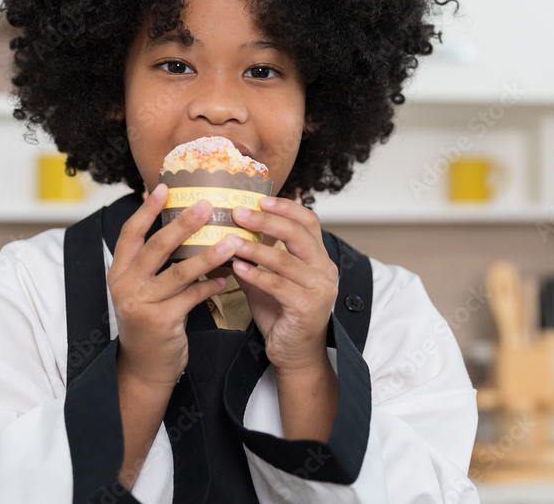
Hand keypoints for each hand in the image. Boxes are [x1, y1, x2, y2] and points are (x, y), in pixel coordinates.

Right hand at [108, 183, 241, 387]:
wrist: (144, 367)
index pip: (130, 233)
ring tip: (230, 241)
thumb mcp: (144, 289)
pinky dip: (211, 285)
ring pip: (178, 273)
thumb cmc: (150, 321)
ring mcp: (141, 304)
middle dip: (182, 224)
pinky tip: (227, 276)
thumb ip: (156, 263)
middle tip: (206, 205)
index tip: (164, 188)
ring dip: (207, 255)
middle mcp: (125, 285)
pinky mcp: (161, 322)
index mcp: (119, 271)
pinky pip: (192, 297)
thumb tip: (183, 225)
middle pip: (155, 247)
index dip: (146, 210)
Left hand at [230, 197, 338, 373]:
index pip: (309, 221)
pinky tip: (238, 267)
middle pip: (298, 233)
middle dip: (267, 221)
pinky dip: (256, 274)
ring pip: (285, 259)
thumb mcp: (268, 282)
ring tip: (231, 240)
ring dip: (255, 248)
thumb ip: (256, 260)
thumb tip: (229, 236)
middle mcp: (324, 270)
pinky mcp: (307, 307)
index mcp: (318, 258)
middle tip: (239, 213)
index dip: (286, 207)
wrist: (295, 355)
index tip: (260, 199)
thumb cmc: (282, 316)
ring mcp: (319, 289)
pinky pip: (278, 285)